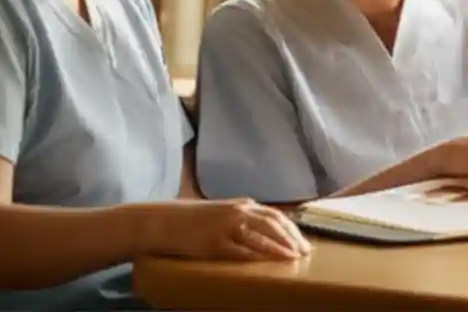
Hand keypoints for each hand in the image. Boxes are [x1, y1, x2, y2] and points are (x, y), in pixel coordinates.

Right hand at [146, 199, 311, 261]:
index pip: (276, 216)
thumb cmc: (194, 219)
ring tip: (292, 259)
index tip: (304, 243)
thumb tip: (269, 231)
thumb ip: (245, 218)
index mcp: (242, 205)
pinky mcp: (213, 242)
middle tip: (304, 253)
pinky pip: (239, 251)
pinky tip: (266, 263)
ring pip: (260, 237)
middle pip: (273, 224)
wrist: (163, 221)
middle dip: (291, 239)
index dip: (292, 230)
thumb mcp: (223, 213)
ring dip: (278, 248)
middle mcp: (237, 212)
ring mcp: (225, 227)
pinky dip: (255, 256)